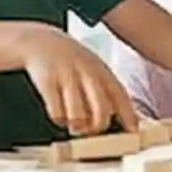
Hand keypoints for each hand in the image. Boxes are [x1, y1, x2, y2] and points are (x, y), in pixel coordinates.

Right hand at [17, 24, 136, 134]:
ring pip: (78, 116)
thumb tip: (118, 117)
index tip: (132, 130)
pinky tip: (59, 115)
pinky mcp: (47, 83)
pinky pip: (57, 112)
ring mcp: (67, 77)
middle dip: (97, 126)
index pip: (119, 94)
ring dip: (77, 126)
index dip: (128, 114)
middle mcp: (86, 72)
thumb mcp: (92, 67)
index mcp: (101, 70)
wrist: (39, 41)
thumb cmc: (70, 60)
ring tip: (73, 124)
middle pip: (101, 109)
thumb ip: (105, 89)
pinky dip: (59, 120)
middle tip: (91, 130)